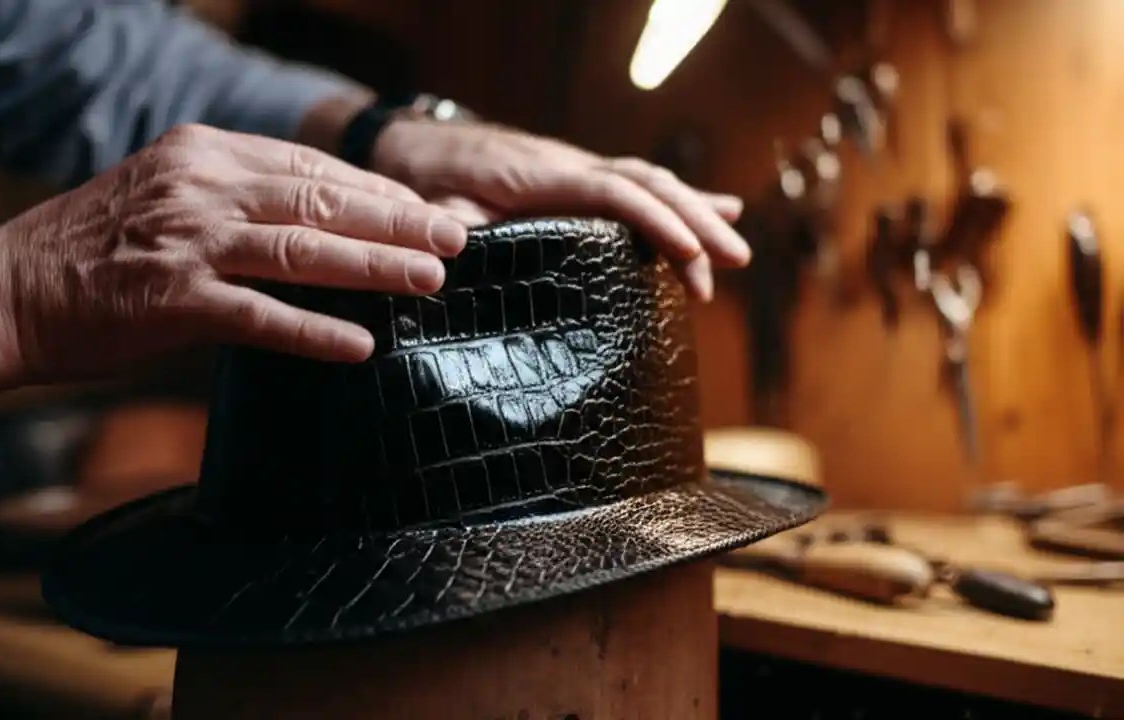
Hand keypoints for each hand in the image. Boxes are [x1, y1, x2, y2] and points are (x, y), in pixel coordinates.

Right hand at [0, 123, 467, 381]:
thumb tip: (321, 228)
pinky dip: (313, 331)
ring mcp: (187, 242)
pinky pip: (259, 317)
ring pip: (303, 250)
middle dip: (397, 223)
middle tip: (456, 241)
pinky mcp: (171, 301)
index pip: (312, 168)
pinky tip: (359, 344)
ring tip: (430, 281)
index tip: (426, 212)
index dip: (378, 192)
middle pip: (321, 201)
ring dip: (375, 267)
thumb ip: (238, 202)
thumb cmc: (92, 251)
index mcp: (204, 153)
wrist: (5, 292)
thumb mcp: (168, 197)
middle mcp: (201, 186)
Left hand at [370, 120, 749, 300]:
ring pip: (650, 184)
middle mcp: (571, 166)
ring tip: (737, 253)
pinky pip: (639, 187)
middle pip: (647, 184)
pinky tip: (719, 210)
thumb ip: (456, 226)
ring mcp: (579, 170)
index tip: (687, 253)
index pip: (612, 192)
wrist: (416, 144)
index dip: (653, 220)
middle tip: (736, 259)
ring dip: (696, 214)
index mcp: (540, 175)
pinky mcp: (579, 181)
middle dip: (696, 220)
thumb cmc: (424, 179)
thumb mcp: (433, 206)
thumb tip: (467, 253)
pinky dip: (680, 201)